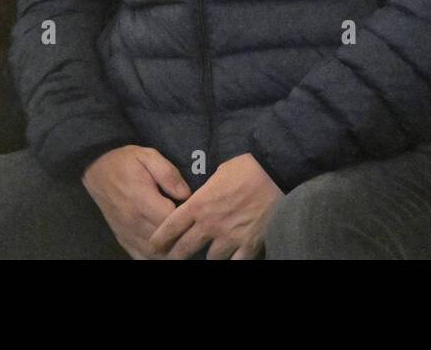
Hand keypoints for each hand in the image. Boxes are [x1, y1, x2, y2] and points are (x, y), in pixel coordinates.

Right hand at [82, 145, 191, 258]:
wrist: (97, 169)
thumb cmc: (125, 161)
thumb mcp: (148, 156)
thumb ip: (168, 174)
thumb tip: (186, 194)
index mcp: (142, 200)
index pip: (170, 220)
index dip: (186, 219)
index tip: (195, 212)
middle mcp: (133, 220)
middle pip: (164, 240)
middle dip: (180, 237)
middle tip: (193, 227)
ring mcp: (126, 231)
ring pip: (152, 252)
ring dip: (169, 249)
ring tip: (182, 239)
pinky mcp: (122, 237)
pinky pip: (139, 255)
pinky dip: (153, 256)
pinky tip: (164, 250)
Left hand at [149, 153, 282, 259]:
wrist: (276, 172)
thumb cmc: (247, 166)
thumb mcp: (219, 173)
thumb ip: (205, 192)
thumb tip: (200, 199)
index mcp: (199, 204)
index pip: (170, 227)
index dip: (159, 239)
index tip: (154, 246)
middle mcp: (210, 224)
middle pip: (184, 249)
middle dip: (175, 255)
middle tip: (173, 258)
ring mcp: (230, 237)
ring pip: (210, 259)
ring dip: (209, 257)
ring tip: (210, 253)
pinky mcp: (249, 244)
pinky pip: (235, 264)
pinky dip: (232, 262)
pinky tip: (232, 259)